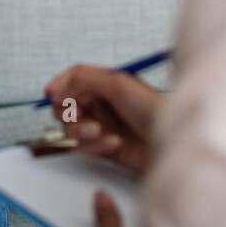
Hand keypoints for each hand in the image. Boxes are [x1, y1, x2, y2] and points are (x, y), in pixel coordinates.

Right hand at [43, 64, 162, 173]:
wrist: (174, 144)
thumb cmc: (154, 110)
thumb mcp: (118, 84)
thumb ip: (83, 79)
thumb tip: (56, 88)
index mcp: (107, 83)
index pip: (74, 78)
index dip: (60, 84)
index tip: (50, 93)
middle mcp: (103, 104)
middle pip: (66, 105)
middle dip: (70, 112)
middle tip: (80, 115)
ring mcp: (103, 126)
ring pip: (72, 129)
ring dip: (82, 131)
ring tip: (99, 132)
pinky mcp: (105, 148)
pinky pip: (84, 148)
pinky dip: (95, 146)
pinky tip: (115, 144)